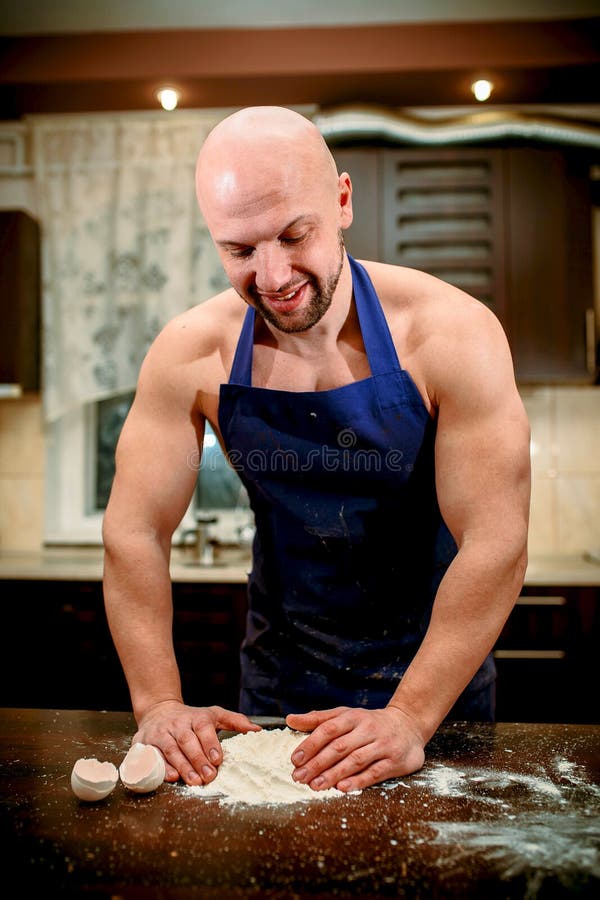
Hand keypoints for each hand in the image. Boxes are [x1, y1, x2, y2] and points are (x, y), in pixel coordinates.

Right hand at [133, 700, 260, 785]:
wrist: (159, 711)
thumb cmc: (191, 718)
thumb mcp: (213, 715)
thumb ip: (235, 722)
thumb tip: (257, 730)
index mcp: (196, 717)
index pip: (203, 728)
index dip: (210, 743)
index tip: (218, 759)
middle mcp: (177, 723)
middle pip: (187, 741)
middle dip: (198, 760)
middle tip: (208, 777)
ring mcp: (160, 732)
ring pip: (170, 749)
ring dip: (182, 766)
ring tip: (193, 781)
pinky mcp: (144, 742)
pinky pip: (152, 755)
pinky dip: (161, 767)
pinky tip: (171, 777)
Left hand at [285, 705, 424, 792]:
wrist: (409, 725)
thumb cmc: (369, 723)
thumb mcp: (345, 715)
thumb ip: (318, 719)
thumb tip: (290, 720)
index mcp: (353, 717)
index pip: (328, 729)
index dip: (311, 744)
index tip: (295, 759)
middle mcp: (368, 729)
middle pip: (339, 746)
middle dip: (317, 763)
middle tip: (299, 777)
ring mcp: (382, 745)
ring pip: (355, 760)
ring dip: (334, 774)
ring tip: (315, 786)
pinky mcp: (394, 761)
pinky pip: (374, 772)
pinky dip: (358, 781)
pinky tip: (342, 788)